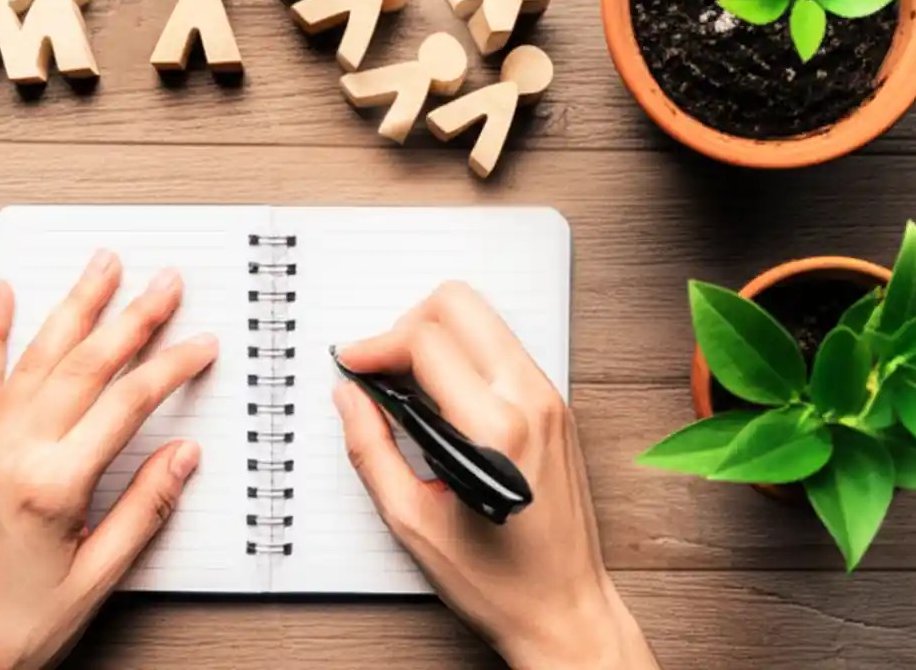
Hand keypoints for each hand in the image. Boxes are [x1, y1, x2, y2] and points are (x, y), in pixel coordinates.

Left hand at [0, 251, 217, 669]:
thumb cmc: (18, 624)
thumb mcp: (98, 578)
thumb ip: (144, 509)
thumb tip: (185, 457)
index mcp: (53, 485)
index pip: (127, 404)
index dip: (171, 367)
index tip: (201, 345)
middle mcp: (14, 453)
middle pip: (85, 364)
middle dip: (132, 316)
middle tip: (163, 282)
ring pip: (36, 356)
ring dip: (73, 306)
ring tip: (100, 267)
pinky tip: (1, 294)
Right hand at [334, 282, 656, 669]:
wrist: (565, 610)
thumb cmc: (501, 581)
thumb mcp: (413, 521)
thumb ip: (371, 449)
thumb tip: (350, 398)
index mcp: (496, 427)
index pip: (425, 340)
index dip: (375, 345)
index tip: (352, 365)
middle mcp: (532, 400)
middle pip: (459, 305)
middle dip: (406, 324)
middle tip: (380, 368)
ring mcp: (551, 399)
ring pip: (484, 320)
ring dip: (435, 336)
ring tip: (406, 385)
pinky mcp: (557, 407)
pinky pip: (502, 349)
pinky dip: (462, 355)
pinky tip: (439, 399)